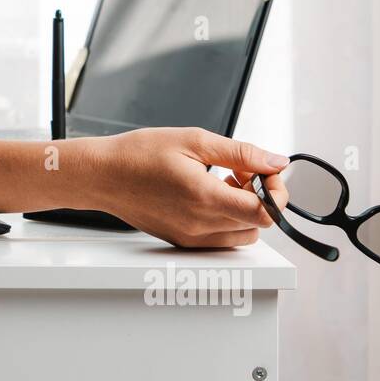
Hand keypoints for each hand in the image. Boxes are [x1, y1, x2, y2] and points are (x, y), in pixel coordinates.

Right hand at [82, 127, 289, 248]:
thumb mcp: (194, 140)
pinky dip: (227, 219)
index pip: (266, 213)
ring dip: (245, 210)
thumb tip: (275, 161)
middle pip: (258, 225)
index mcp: (204, 198)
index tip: (266, 171)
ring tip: (225, 183)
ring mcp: (190, 237)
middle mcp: (199, 225)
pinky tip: (210, 194)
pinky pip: (220, 239)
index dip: (276, 191)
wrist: (103, 175)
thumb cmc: (139, 155)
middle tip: (242, 170)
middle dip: (261, 195)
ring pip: (242, 235)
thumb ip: (241, 153)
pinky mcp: (182, 240)